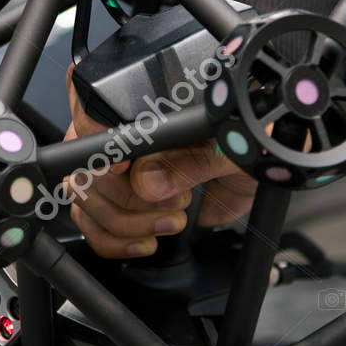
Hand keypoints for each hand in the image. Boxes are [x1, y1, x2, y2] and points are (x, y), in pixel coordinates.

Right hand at [62, 67, 257, 258]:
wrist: (259, 167)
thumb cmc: (245, 143)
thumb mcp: (227, 148)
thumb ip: (190, 161)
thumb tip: (147, 182)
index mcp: (142, 104)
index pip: (90, 117)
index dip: (99, 148)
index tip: (123, 172)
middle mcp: (120, 134)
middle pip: (86, 169)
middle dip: (127, 198)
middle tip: (173, 200)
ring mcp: (118, 170)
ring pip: (87, 201)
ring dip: (126, 223)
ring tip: (170, 221)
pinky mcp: (123, 201)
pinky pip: (94, 226)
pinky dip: (116, 241)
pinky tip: (145, 240)